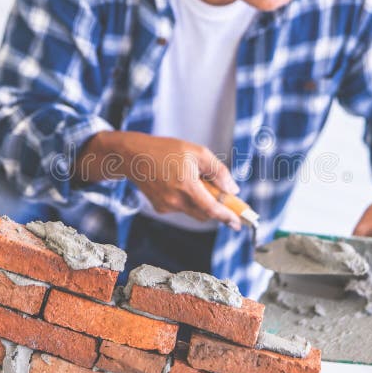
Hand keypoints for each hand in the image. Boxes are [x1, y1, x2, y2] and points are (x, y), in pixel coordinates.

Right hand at [79, 131, 242, 229]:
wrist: (133, 156)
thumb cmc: (165, 150)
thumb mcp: (197, 152)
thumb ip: (217, 171)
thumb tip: (232, 189)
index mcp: (186, 185)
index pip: (212, 209)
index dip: (227, 217)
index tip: (238, 223)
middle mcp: (175, 200)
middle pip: (205, 214)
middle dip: (217, 210)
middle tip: (226, 200)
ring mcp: (166, 206)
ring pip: (193, 211)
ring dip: (202, 203)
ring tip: (195, 181)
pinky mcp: (159, 208)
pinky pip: (181, 208)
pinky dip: (187, 200)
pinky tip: (178, 184)